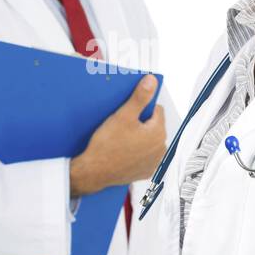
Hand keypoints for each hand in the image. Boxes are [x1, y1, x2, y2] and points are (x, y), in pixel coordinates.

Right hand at [69, 75, 165, 196]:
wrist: (94, 172)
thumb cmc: (107, 145)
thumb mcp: (123, 115)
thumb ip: (140, 97)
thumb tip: (151, 82)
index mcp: (158, 133)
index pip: (156, 110)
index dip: (141, 109)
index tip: (128, 114)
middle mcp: (160, 149)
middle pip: (153, 126)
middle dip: (141, 124)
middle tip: (122, 127)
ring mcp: (153, 162)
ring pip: (149, 141)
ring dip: (139, 138)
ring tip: (121, 140)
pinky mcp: (145, 172)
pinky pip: (144, 156)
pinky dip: (137, 152)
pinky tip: (123, 152)